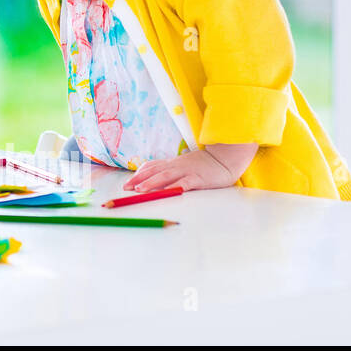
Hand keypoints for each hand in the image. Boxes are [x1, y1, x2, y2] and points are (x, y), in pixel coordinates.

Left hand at [124, 143, 257, 193]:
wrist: (224, 158)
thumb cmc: (203, 164)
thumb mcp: (183, 165)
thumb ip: (169, 169)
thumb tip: (152, 177)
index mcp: (172, 163)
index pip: (151, 167)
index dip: (138, 175)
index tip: (127, 183)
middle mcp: (176, 166)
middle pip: (154, 172)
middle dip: (138, 180)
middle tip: (126, 188)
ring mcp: (187, 171)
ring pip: (166, 176)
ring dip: (151, 183)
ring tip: (140, 190)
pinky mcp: (198, 178)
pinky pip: (185, 183)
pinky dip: (175, 187)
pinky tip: (167, 192)